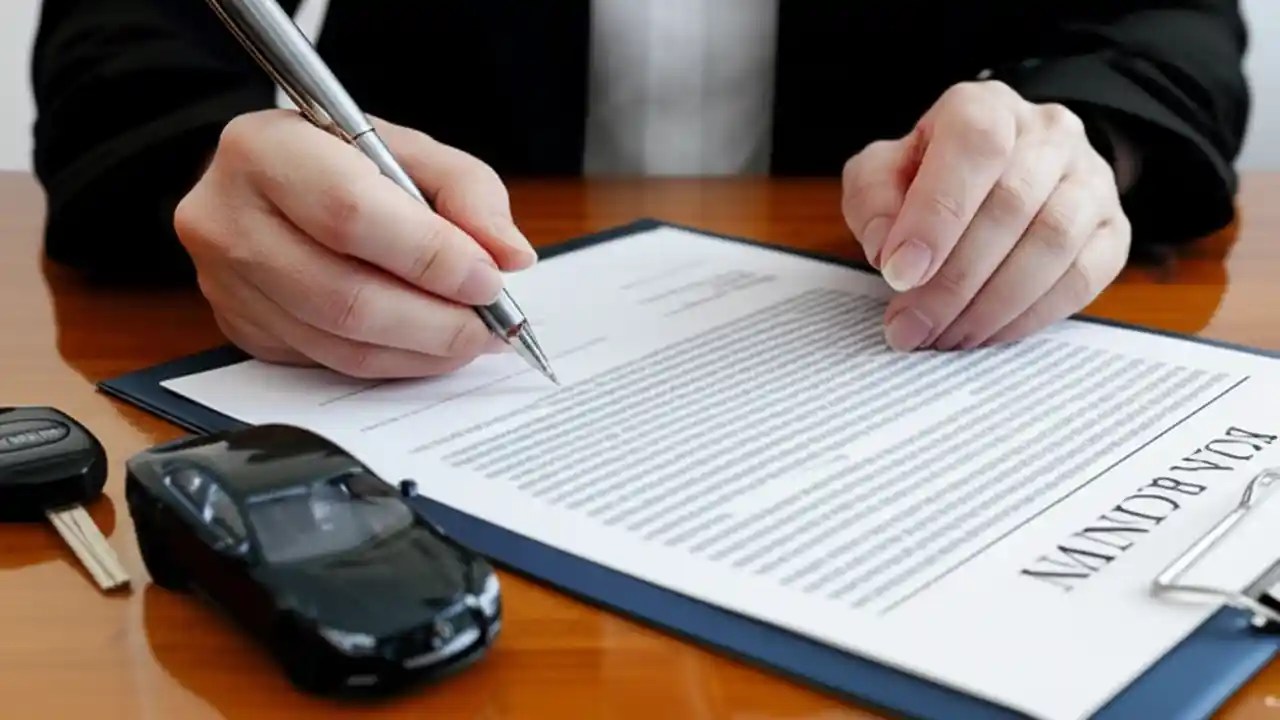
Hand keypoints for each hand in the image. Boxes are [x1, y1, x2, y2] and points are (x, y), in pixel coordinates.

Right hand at [174, 110, 537, 377]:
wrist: (270, 184)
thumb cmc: (341, 161)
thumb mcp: (408, 149)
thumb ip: (468, 191)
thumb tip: (509, 255)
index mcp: (264, 149)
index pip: (351, 214)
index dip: (430, 256)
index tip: (488, 278)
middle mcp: (227, 218)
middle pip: (345, 295)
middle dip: (436, 320)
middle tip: (491, 324)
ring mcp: (225, 283)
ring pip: (340, 342)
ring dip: (423, 350)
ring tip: (472, 336)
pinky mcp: (241, 329)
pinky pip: (330, 363)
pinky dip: (394, 361)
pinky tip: (428, 344)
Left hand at [841, 80, 1130, 350]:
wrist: (992, 179)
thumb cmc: (929, 177)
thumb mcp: (882, 174)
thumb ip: (873, 199)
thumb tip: (886, 248)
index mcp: (986, 107)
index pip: (975, 146)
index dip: (937, 214)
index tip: (900, 273)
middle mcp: (1049, 133)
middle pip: (1011, 205)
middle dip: (952, 282)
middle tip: (912, 327)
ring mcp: (1092, 179)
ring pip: (1053, 244)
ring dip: (991, 305)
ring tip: (944, 337)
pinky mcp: (1114, 228)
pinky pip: (1082, 277)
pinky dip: (1030, 316)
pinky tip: (986, 335)